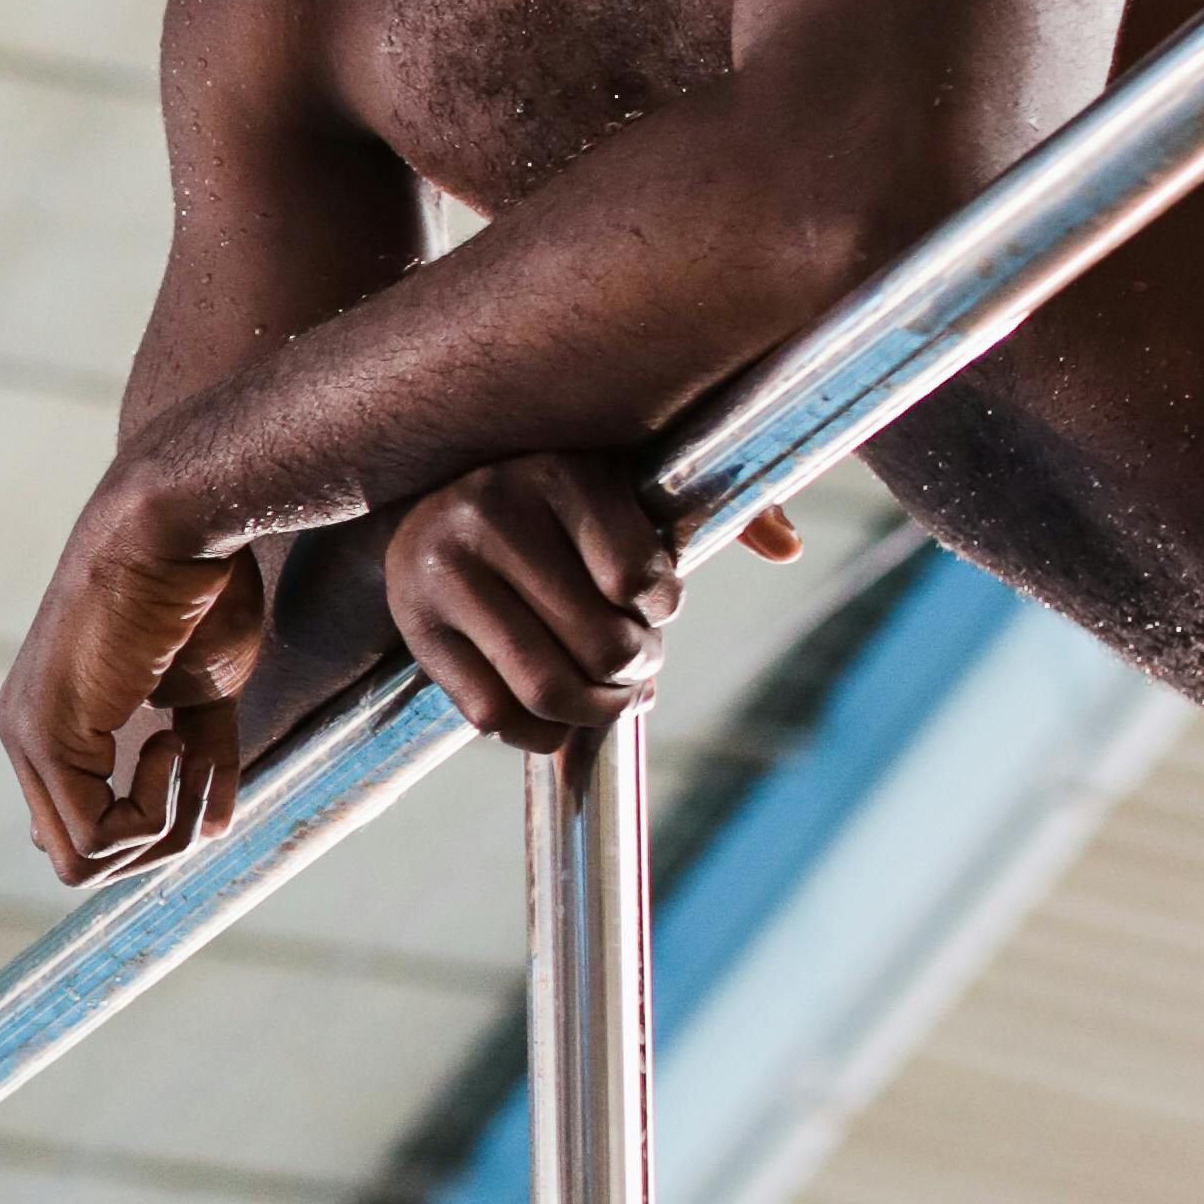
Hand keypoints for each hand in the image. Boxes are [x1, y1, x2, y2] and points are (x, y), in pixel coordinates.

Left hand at [0, 475, 268, 887]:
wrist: (177, 525)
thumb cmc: (200, 591)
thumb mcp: (202, 695)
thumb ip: (195, 758)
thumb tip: (208, 830)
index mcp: (59, 725)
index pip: (80, 831)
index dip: (147, 828)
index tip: (191, 765)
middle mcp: (30, 736)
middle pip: (80, 860)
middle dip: (153, 843)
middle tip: (190, 775)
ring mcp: (30, 736)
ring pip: (87, 860)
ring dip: (158, 828)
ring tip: (179, 746)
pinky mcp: (45, 731)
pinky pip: (98, 837)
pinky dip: (154, 813)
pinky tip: (170, 737)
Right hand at [380, 454, 704, 748]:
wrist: (429, 497)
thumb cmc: (560, 500)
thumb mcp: (634, 482)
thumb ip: (725, 505)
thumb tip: (788, 548)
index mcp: (560, 470)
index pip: (637, 580)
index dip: (661, 609)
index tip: (651, 603)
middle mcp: (490, 511)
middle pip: (599, 646)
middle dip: (636, 671)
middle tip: (638, 664)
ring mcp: (441, 572)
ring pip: (546, 690)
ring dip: (595, 710)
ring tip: (606, 692)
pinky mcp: (414, 627)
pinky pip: (493, 716)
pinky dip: (539, 734)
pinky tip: (553, 709)